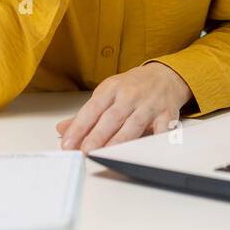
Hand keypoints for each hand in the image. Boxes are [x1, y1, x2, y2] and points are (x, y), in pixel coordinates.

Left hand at [57, 62, 192, 150]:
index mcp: (112, 89)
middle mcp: (130, 95)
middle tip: (85, 151)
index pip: (92, 109)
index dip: (79, 127)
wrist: (166, 75)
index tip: (67, 143)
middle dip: (97, 135)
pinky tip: (144, 151)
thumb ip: (87, 114)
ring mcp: (149, 105)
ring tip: (105, 154)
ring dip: (119, 140)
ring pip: (133, 124)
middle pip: (112, 117)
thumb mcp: (108, 93)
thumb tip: (62, 130)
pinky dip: (155, 139)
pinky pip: (161, 128)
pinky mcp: (167, 114)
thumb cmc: (133, 87)